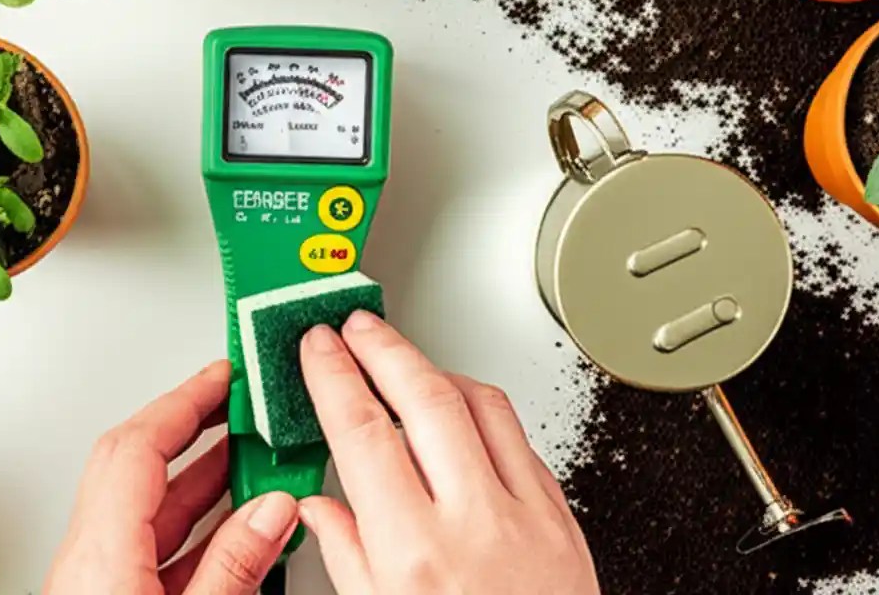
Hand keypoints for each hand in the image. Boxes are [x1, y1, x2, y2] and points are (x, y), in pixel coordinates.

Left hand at [44, 360, 297, 594]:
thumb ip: (234, 567)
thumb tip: (274, 511)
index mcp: (100, 558)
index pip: (138, 448)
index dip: (184, 401)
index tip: (224, 376)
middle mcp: (89, 561)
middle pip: (136, 464)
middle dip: (192, 423)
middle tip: (239, 399)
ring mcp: (96, 580)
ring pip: (149, 505)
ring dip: (203, 474)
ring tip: (254, 456)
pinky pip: (153, 542)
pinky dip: (199, 522)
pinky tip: (239, 524)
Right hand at [298, 311, 599, 593]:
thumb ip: (344, 553)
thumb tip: (315, 504)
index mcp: (414, 553)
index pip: (362, 432)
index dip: (334, 375)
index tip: (316, 347)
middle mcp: (474, 523)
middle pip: (425, 395)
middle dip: (384, 346)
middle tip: (356, 326)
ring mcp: (527, 515)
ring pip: (481, 402)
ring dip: (436, 366)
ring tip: (403, 359)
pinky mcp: (563, 517)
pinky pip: (521, 437)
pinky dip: (483, 407)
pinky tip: (460, 408)